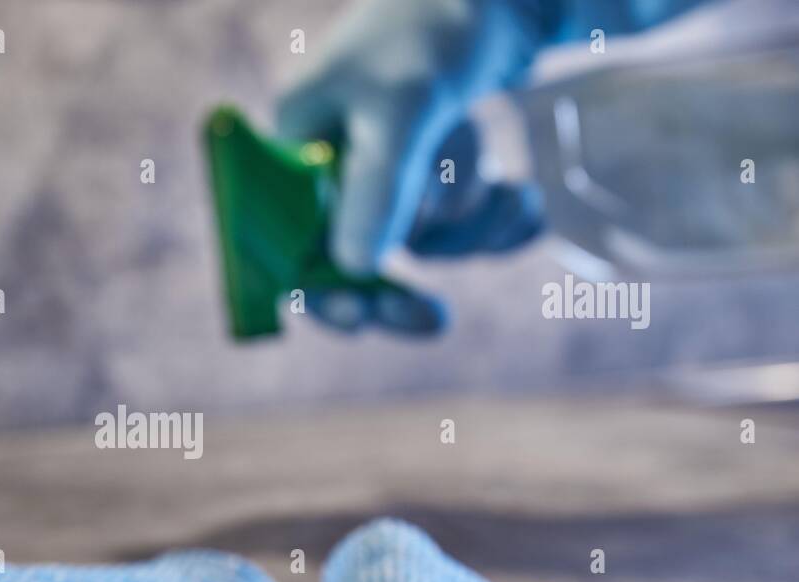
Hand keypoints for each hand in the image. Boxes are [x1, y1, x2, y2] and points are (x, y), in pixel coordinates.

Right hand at [276, 0, 709, 331]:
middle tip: (433, 320)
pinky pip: (461, 233)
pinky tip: (523, 195)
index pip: (286, 243)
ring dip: (467, 226)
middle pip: (348, 266)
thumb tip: (351, 268)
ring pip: (419, 247)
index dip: (317, 287)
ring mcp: (383, 180)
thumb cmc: (429, 32)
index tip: (360, 314)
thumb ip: (376, 183)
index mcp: (293, 150)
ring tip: (497, 175)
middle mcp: (330, 170)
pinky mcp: (433, 182)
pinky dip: (498, 221)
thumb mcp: (403, 104)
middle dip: (397, 288)